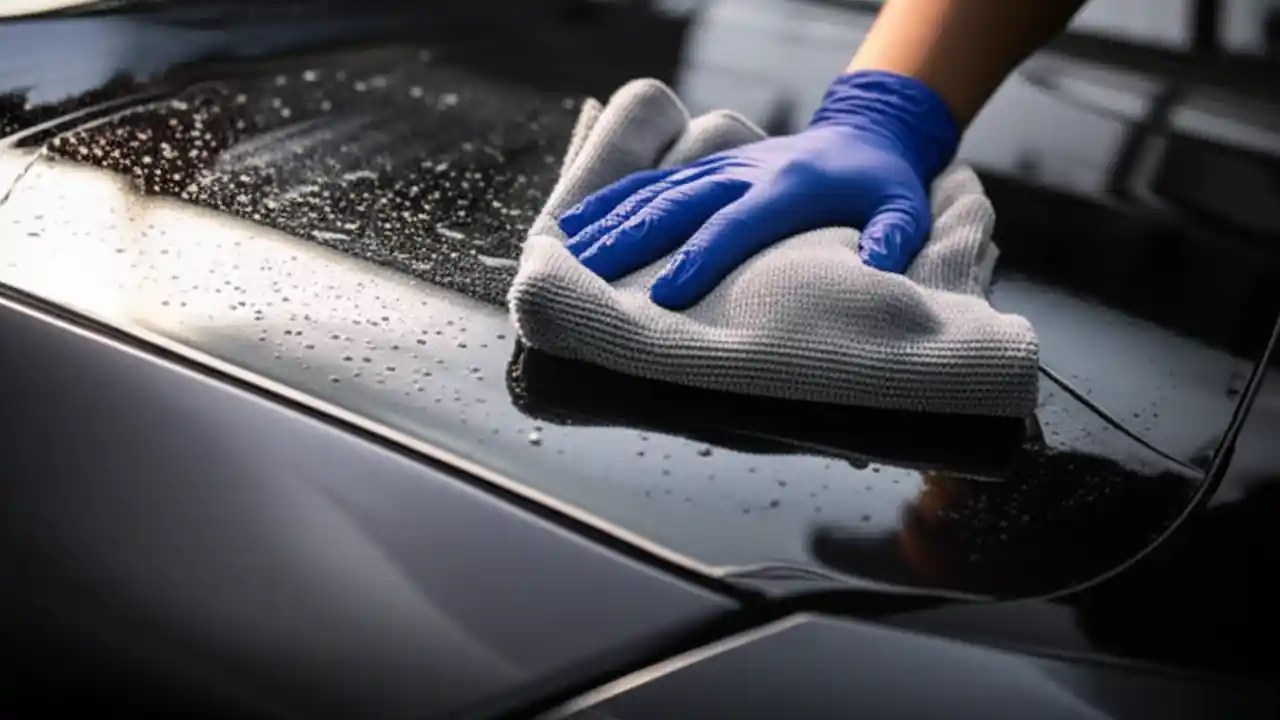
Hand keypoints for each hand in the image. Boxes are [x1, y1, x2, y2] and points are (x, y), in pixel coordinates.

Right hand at [557, 71, 959, 308]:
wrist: (862, 134)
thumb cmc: (879, 185)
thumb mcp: (903, 207)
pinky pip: (648, 182)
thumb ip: (894, 235)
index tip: (667, 295)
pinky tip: (573, 225)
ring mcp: (718, 168)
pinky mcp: (704, 170)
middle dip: (631, 242)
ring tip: (565, 255)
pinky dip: (609, 202)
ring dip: (608, 223)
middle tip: (588, 277)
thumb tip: (877, 265)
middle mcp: (741, 174)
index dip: (700, 258)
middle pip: (677, 207)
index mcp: (786, 189)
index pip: (735, 227)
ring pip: (652, 192)